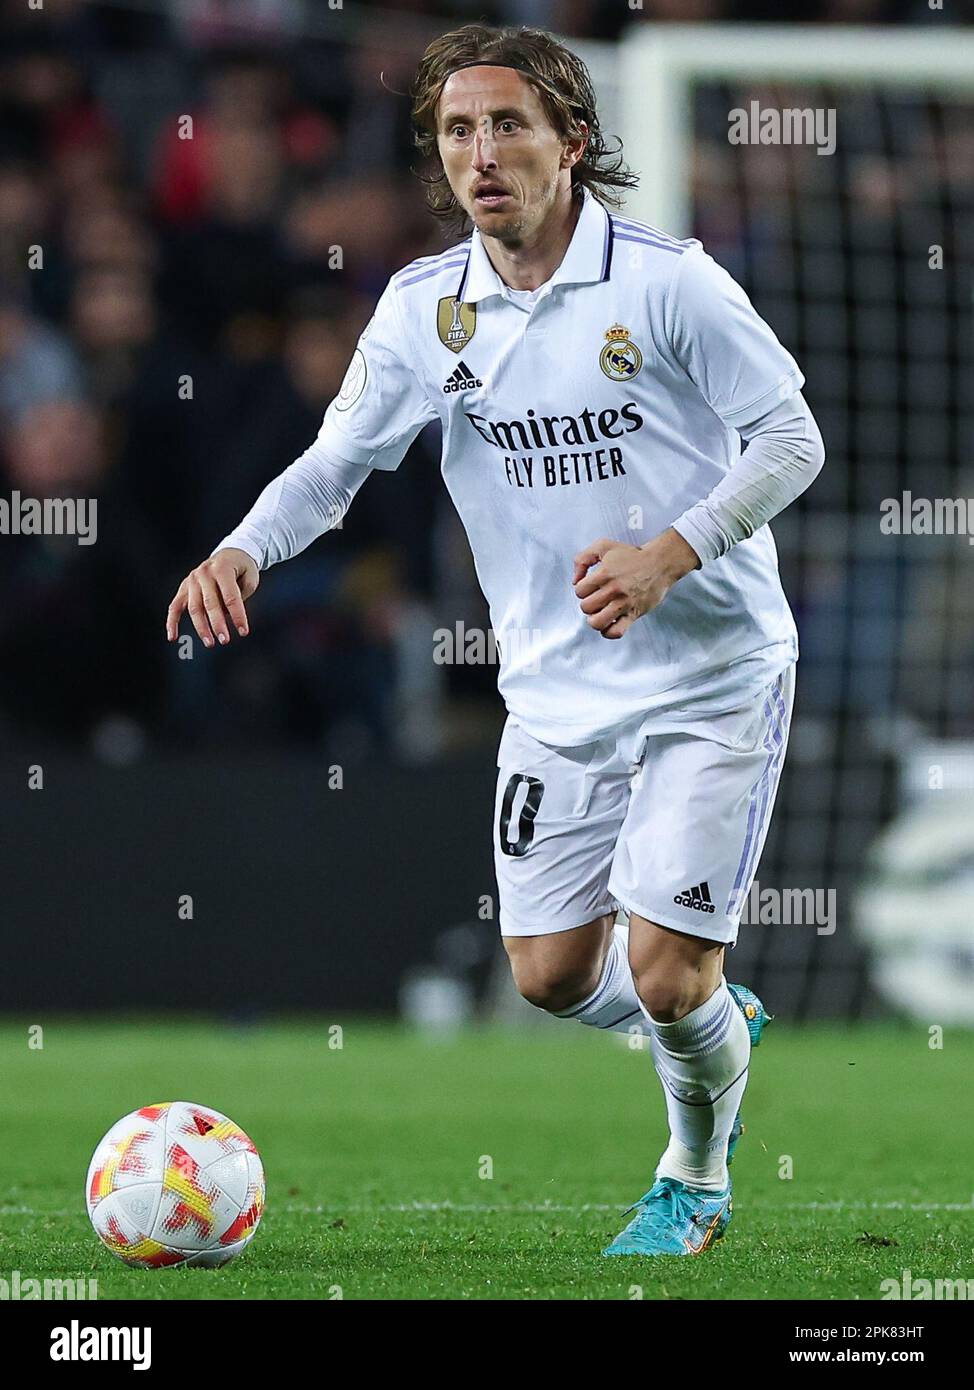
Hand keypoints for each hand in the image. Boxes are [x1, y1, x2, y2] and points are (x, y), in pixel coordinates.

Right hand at [166, 548, 259, 648]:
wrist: (229, 554)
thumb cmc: (243, 568)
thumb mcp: (250, 578)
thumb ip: (240, 596)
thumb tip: (226, 616)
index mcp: (222, 568)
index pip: (230, 597)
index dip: (238, 616)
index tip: (243, 632)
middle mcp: (204, 573)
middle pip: (210, 603)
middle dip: (218, 624)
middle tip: (225, 641)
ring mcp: (192, 580)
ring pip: (194, 608)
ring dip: (201, 627)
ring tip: (210, 643)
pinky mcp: (184, 587)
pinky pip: (175, 606)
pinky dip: (172, 622)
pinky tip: (173, 637)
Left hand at [573, 529, 699, 638]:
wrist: (660, 563)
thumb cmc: (632, 555)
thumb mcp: (603, 546)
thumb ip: (582, 559)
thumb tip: (575, 580)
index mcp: (604, 574)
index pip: (579, 591)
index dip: (582, 590)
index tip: (591, 588)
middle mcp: (613, 590)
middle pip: (586, 607)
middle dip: (588, 604)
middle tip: (596, 599)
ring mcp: (624, 603)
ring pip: (597, 622)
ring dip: (595, 620)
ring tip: (600, 613)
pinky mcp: (634, 613)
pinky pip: (617, 631)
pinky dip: (609, 632)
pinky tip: (609, 623)